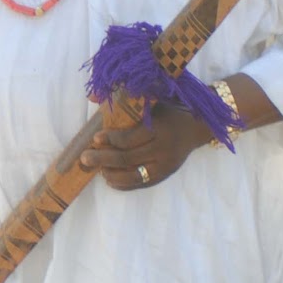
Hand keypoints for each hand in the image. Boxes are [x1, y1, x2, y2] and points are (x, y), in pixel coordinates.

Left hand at [80, 103, 212, 189]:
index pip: (130, 139)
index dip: (110, 139)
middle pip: (128, 159)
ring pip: (134, 175)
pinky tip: (110, 179)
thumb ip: (130, 103)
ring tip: (98, 170)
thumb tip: (94, 98)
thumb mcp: (154, 102)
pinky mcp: (165, 175)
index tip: (95, 138)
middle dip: (103, 159)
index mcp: (159, 129)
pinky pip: (142, 183)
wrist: (197, 128)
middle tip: (85, 158)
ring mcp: (165, 166)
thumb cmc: (169, 111)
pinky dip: (124, 184)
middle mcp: (163, 150)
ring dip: (112, 174)